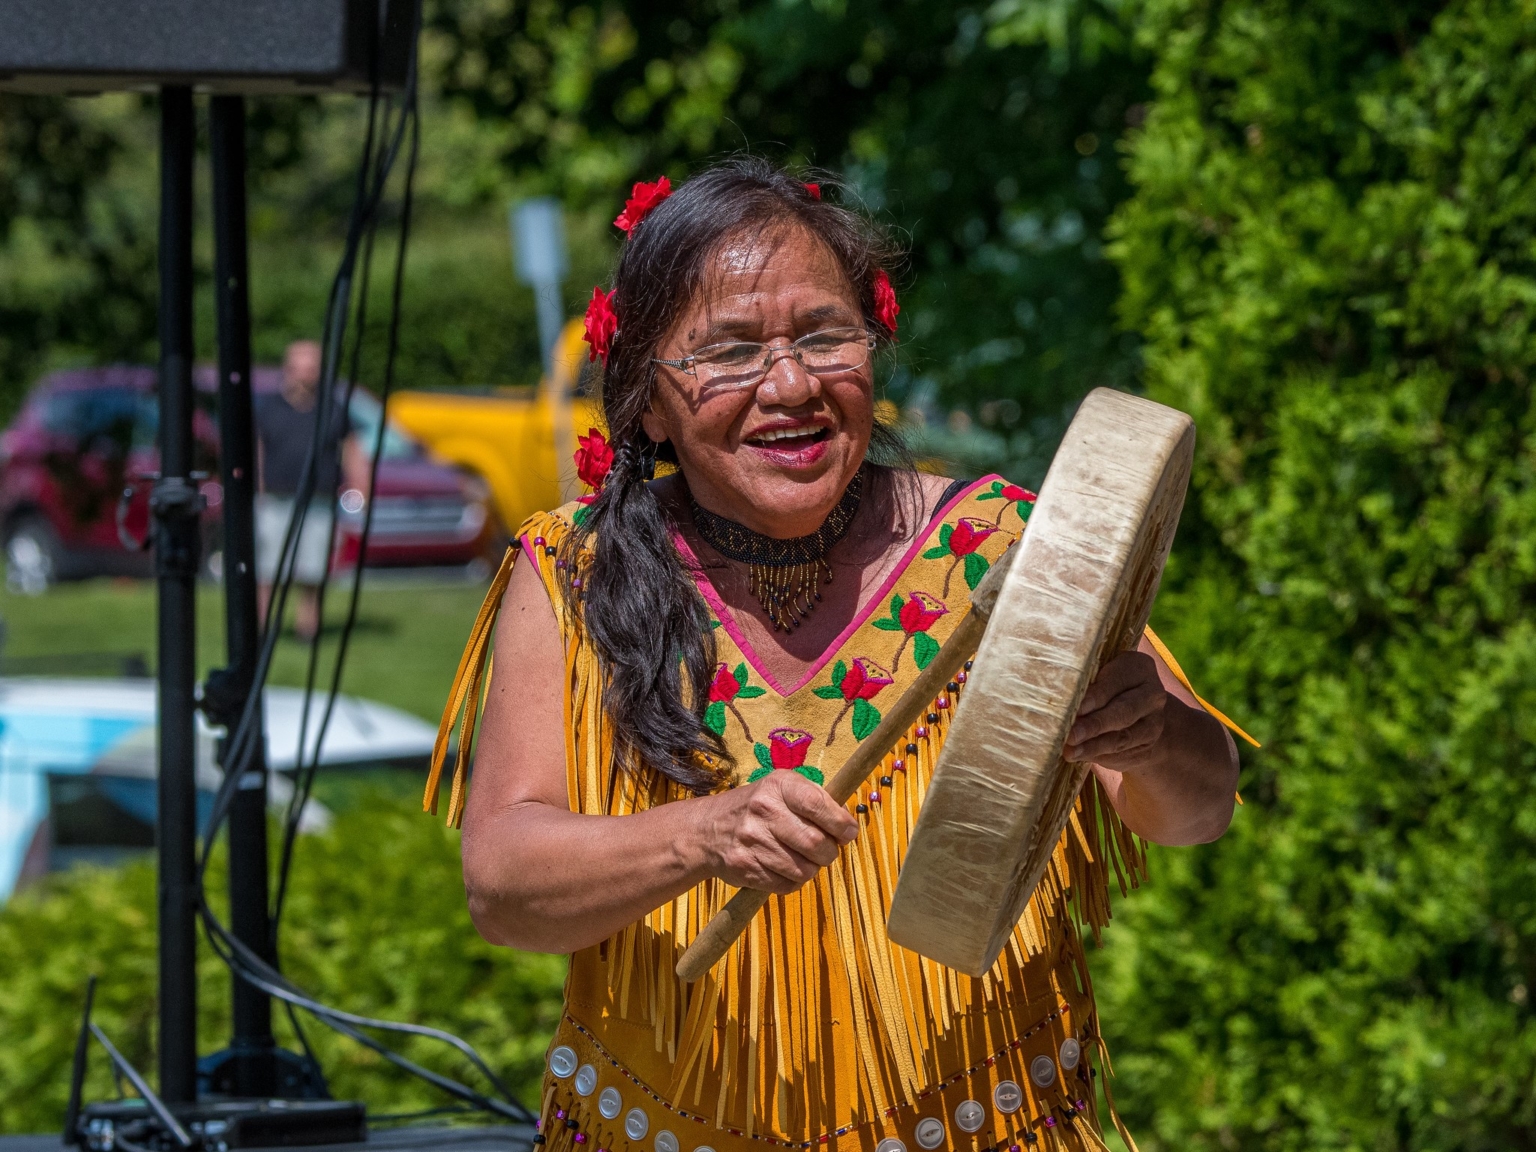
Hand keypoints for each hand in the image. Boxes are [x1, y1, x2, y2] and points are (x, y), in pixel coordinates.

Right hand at [698, 771, 858, 893]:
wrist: (707, 830)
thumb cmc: (757, 807)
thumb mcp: (781, 789)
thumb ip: (816, 800)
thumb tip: (848, 825)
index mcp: (778, 786)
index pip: (817, 804)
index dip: (840, 823)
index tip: (848, 833)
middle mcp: (763, 810)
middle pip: (815, 842)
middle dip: (829, 851)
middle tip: (826, 850)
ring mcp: (752, 841)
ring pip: (804, 869)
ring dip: (812, 868)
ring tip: (803, 858)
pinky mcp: (746, 868)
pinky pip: (787, 884)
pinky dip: (794, 880)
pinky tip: (785, 867)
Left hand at [1065, 650, 1168, 771]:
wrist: (1137, 712)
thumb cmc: (1105, 685)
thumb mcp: (1099, 674)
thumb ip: (1085, 683)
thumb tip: (1061, 700)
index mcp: (1140, 668)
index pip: (1117, 681)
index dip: (1096, 696)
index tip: (1077, 708)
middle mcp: (1152, 696)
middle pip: (1123, 712)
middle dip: (1095, 725)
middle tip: (1071, 735)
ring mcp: (1153, 724)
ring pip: (1123, 738)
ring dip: (1094, 747)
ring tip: (1070, 751)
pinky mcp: (1147, 748)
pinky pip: (1123, 755)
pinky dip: (1099, 757)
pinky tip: (1080, 756)